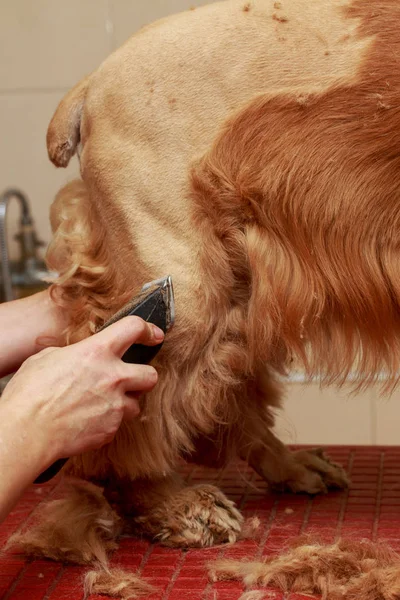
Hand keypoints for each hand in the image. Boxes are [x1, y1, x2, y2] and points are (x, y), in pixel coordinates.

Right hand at [0, 316, 163, 466]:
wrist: (27, 430)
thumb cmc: (30, 393)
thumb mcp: (47, 358)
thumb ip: (73, 354)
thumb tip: (77, 357)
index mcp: (97, 352)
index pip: (134, 328)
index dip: (147, 329)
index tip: (153, 335)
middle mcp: (113, 377)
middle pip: (151, 375)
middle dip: (143, 377)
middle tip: (129, 379)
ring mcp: (115, 405)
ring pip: (136, 404)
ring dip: (124, 404)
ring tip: (102, 405)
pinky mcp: (110, 429)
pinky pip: (117, 424)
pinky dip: (106, 423)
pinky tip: (87, 421)